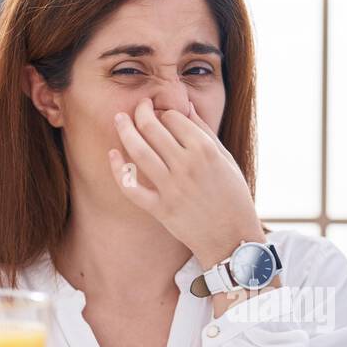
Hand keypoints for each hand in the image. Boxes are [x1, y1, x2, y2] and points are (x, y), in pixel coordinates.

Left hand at [107, 96, 264, 265]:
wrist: (233, 239)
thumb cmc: (234, 197)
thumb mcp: (227, 160)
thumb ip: (206, 132)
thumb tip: (187, 107)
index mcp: (205, 150)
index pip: (173, 117)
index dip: (164, 112)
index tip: (162, 114)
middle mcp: (186, 165)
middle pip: (152, 127)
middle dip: (141, 111)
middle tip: (138, 106)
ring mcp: (171, 188)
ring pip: (138, 150)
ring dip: (124, 130)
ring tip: (118, 119)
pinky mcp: (161, 209)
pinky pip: (132, 187)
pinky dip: (118, 170)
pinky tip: (112, 155)